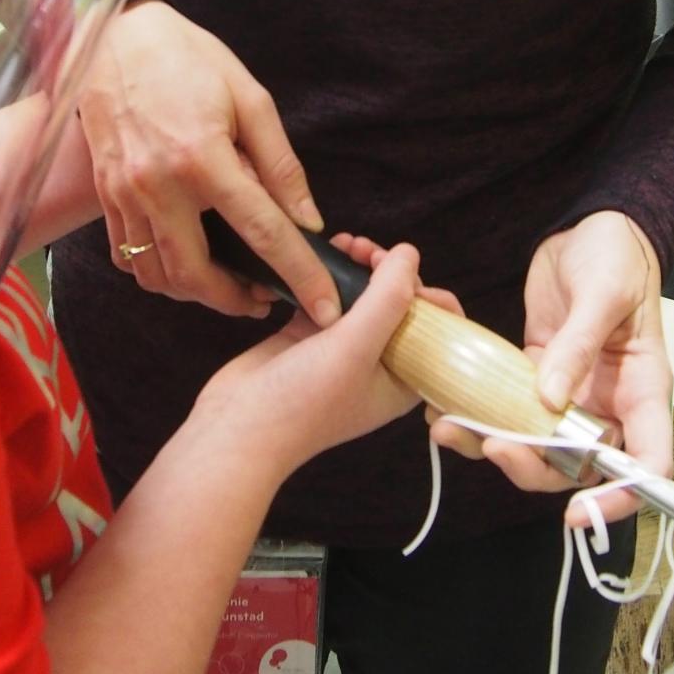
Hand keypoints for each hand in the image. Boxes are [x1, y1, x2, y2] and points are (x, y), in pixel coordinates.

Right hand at [76, 1, 339, 324]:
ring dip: (195, 293)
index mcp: (202, 157)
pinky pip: (126, 257)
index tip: (325, 306)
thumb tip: (307, 219)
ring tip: (228, 284)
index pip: (262, 232)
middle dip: (235, 301)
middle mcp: (157, 184)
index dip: (299, 274)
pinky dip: (156, 272)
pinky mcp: (104, 196)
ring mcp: (123, 194)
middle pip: (197, 275)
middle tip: (265, 298)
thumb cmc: (189, 60)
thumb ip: (280, 164)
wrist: (115, 36)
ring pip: (157, 275)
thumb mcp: (249, 98)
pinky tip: (182, 260)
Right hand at [195, 242, 422, 479]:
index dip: (428, 295)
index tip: (403, 271)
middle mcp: (378, 365)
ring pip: (364, 296)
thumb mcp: (356, 348)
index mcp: (403, 380)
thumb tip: (410, 254)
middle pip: (400, 306)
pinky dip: (329, 273)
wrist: (236, 428)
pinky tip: (324, 253)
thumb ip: (388, 298)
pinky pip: (329, 295)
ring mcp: (341, 350)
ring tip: (346, 245)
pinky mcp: (308, 335)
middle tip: (368, 252)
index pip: (436, 331)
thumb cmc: (303, 402)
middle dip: (390, 273)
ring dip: (360, 267)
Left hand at [431, 212, 672, 528]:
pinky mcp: (536, 378)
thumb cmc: (617, 257)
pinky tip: (444, 409)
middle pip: (579, 469)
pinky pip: (508, 414)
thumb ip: (579, 345)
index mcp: (642, 393)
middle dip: (534, 470)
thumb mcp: (604, 294)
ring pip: (536, 449)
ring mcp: (570, 396)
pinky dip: (478, 419)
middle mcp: (608, 405)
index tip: (579, 511)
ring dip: (496, 450)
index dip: (620, 498)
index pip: (646, 464)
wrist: (591, 228)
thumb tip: (550, 398)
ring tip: (452, 429)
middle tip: (496, 448)